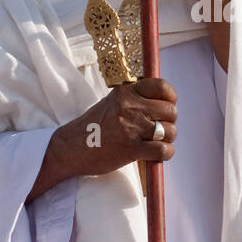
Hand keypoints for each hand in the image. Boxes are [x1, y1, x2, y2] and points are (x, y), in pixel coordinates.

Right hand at [27, 78, 176, 200]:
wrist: (70, 148)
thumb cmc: (93, 127)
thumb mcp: (112, 103)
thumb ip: (134, 99)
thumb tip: (163, 101)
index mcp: (126, 92)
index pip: (161, 87)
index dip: (170, 98)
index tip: (166, 105)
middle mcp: (130, 106)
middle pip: (170, 111)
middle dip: (169, 122)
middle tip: (158, 129)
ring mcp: (131, 127)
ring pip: (170, 131)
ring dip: (167, 139)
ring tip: (153, 143)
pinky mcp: (131, 149)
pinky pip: (164, 150)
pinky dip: (165, 154)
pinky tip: (155, 155)